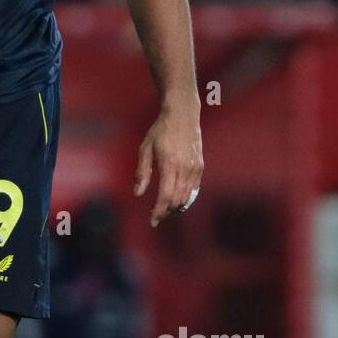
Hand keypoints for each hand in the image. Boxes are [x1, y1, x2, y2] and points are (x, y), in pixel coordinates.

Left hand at [133, 103, 203, 227]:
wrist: (183, 115)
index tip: (152, 221)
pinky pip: (194, 190)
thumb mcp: (145, 148)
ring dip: (176, 208)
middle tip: (156, 217)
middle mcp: (185, 168)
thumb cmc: (160, 130)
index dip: (159, 212)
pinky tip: (177, 201)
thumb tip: (137, 193)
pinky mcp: (200, 167)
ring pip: (187, 197)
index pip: (165, 196)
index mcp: (170, 164)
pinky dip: (186, 199)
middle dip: (166, 212)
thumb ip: (142, 172)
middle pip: (177, 200)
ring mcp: (195, 168)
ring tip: (165, 211)